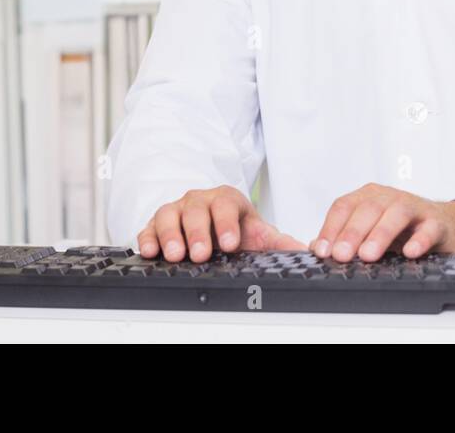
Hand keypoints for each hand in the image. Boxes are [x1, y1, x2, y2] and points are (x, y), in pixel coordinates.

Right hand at [137, 185, 305, 262]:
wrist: (215, 227)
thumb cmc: (237, 230)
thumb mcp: (259, 235)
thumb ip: (281, 243)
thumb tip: (307, 251)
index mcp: (227, 199)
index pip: (226, 205)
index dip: (227, 223)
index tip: (231, 244)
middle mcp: (199, 200)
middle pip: (196, 210)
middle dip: (198, 232)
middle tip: (201, 254)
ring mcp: (177, 210)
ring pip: (169, 215)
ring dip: (171, 235)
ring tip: (176, 256)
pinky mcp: (156, 224)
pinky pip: (148, 227)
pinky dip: (147, 237)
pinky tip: (150, 251)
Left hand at [309, 183, 454, 262]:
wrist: (445, 227)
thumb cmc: (401, 230)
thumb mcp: (369, 233)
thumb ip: (341, 239)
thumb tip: (314, 248)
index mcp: (368, 198)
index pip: (344, 207)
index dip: (331, 228)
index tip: (322, 251)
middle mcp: (389, 199)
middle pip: (368, 209)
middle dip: (352, 233)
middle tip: (341, 255)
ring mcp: (415, 208)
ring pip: (396, 214)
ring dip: (380, 234)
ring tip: (369, 255)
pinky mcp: (437, 223)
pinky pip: (429, 228)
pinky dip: (419, 239)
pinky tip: (410, 252)